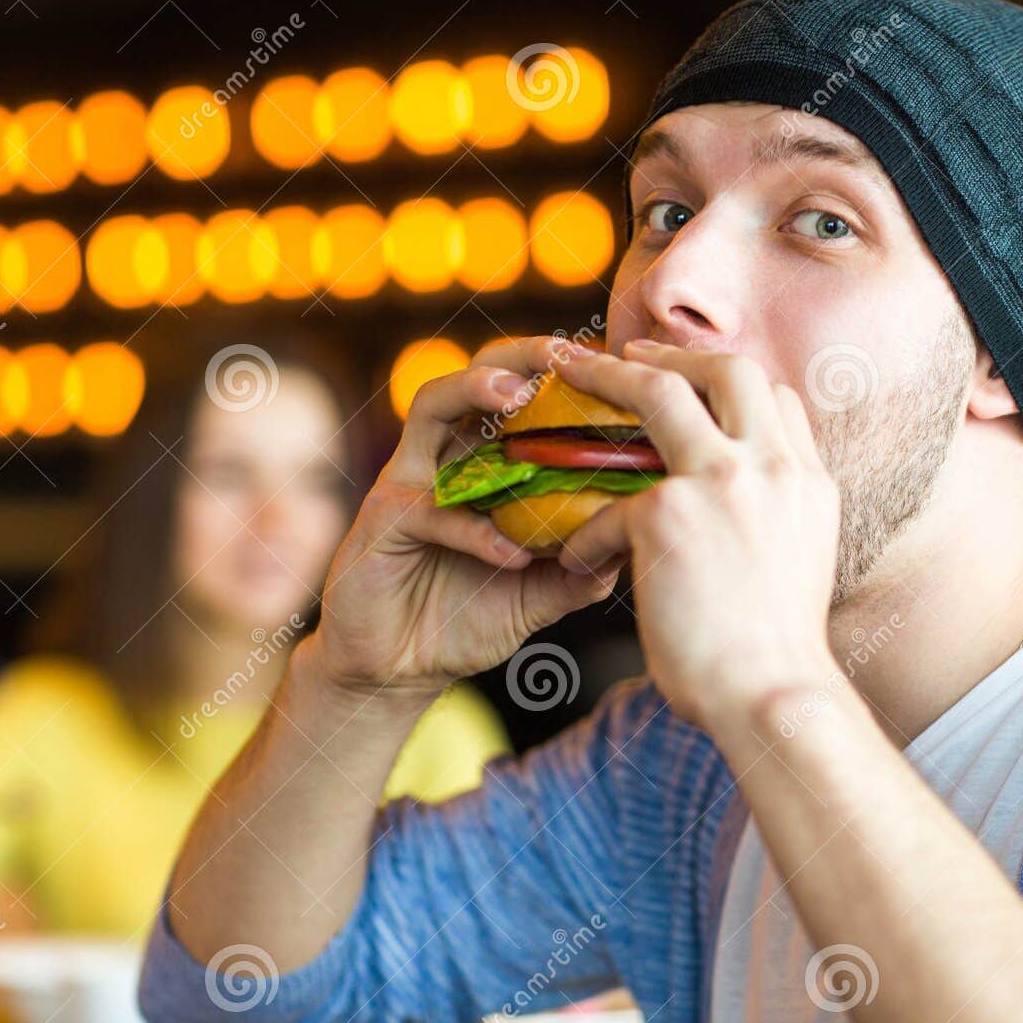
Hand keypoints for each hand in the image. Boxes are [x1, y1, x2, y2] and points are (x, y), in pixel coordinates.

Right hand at [307, 337, 622, 701]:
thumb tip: (639, 543)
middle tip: (570, 354)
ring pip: (435, 406)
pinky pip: (432, 510)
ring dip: (476, 390)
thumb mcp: (543, 593)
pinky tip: (516, 556)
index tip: (622, 367)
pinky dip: (476, 531)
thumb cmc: (468, 617)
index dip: (572, 374)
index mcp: (490, 460)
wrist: (397, 668)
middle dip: (525, 354)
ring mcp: (412, 480)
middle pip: (481, 371)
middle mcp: (450, 456)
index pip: (530, 394)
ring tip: (519, 396)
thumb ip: (585, 568)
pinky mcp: (383, 519)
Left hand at [556, 340, 840, 733]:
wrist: (772, 694)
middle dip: (676, 354)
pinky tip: (569, 560)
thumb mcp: (801, 562)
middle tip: (631, 354)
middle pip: (728, 370)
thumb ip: (775, 518)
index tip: (699, 384)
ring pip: (660, 394)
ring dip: (609, 378)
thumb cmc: (780, 653)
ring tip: (571, 375)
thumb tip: (742, 514)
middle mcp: (771, 467)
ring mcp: (720, 482)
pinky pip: (609, 505)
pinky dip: (585, 533)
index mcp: (807, 480)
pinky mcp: (666, 515)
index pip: (778, 398)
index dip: (734, 383)